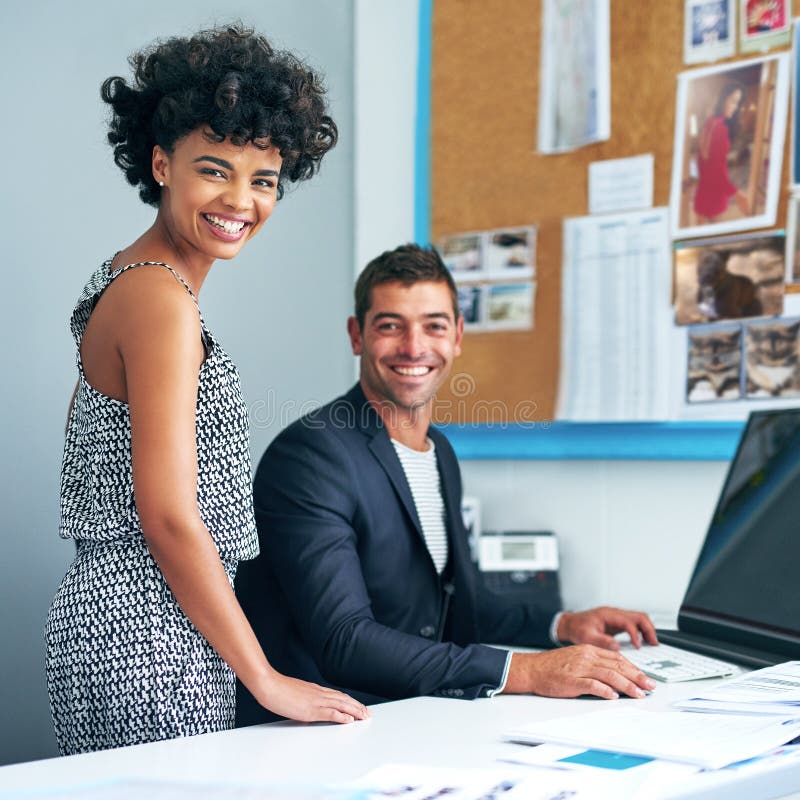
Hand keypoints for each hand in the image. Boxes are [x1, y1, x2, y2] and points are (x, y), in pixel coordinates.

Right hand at [256, 671, 370, 722]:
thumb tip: (307, 704)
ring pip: (341, 705)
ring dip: (355, 711)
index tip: (358, 706)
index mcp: (315, 689)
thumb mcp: (295, 692)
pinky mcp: (311, 709)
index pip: (338, 695)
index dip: (350, 701)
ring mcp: (316, 701)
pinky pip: (330, 713)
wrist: (269, 684)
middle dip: (357, 706)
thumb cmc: (277, 688)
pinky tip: (350, 720)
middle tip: (367, 713)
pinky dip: (342, 717)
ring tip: (364, 716)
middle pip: (343, 699)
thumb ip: (304, 697)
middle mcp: (319, 694)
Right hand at [504, 645, 655, 698]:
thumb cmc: (552, 666)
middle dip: (637, 676)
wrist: (531, 669)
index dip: (634, 668)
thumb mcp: (576, 658)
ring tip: (639, 694)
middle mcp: (586, 656)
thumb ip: (594, 663)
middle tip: (650, 686)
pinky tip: (614, 696)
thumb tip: (615, 676)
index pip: (617, 657)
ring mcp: (579, 668)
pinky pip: (592, 685)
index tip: (645, 677)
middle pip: (617, 666)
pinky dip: (605, 691)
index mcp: (588, 650)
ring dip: (627, 685)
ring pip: (609, 675)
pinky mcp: (572, 680)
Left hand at [557, 606, 657, 649]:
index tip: (638, 647)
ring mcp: (617, 617)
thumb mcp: (586, 636)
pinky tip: (643, 643)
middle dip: (649, 629)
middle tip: (654, 644)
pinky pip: (635, 624)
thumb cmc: (577, 628)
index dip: (635, 634)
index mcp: (608, 615)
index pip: (628, 621)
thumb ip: (601, 641)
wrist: (570, 624)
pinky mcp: (618, 623)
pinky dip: (642, 632)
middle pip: (639, 616)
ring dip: (648, 630)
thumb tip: (617, 647)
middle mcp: (615, 613)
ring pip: (639, 618)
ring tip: (652, 644)